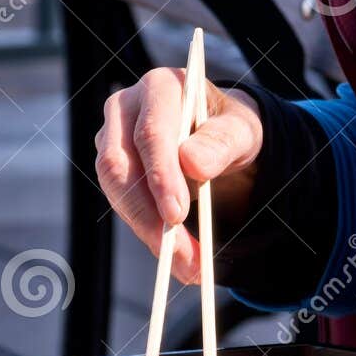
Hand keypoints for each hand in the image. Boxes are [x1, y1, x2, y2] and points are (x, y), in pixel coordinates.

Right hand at [94, 67, 263, 284]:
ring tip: (188, 267)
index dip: (161, 177)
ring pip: (117, 191)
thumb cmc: (232, 129)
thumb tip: (193, 163)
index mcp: (160, 88)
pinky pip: (124, 205)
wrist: (221, 137)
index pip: (151, 135)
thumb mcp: (243, 132)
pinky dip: (150, 234)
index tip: (177, 216)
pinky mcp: (114, 168)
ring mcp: (113, 138)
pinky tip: (178, 259)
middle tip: (179, 257)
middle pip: (120, 166)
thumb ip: (222, 142)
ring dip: (149, 233)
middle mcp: (127, 108)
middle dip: (149, 216)